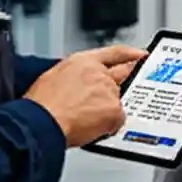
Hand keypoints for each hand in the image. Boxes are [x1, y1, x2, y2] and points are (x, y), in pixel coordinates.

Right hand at [24, 44, 146, 147]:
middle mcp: (99, 73)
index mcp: (82, 62)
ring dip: (105, 111)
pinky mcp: (114, 109)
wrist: (41, 121)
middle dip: (123, 83)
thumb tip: (78, 86)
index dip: (130, 54)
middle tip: (117, 93)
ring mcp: (108, 91)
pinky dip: (107, 127)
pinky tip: (90, 129)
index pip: (114, 53)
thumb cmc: (41, 105)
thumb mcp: (54, 78)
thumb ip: (74, 78)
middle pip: (122, 75)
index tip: (140, 55)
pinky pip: (117, 120)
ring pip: (116, 102)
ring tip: (83, 120)